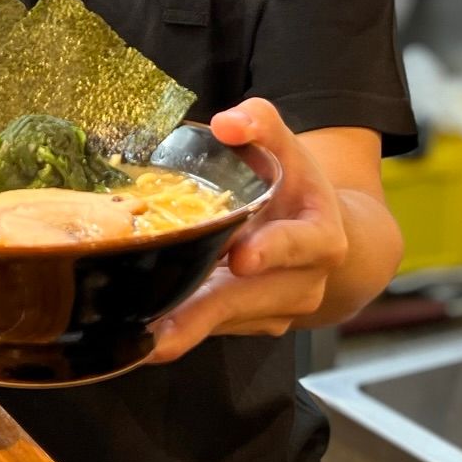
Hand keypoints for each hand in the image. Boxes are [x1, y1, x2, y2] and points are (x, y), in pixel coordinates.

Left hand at [147, 98, 348, 363]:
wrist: (320, 230)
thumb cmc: (296, 184)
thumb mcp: (285, 146)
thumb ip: (259, 123)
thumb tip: (225, 124)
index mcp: (321, 237)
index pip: (299, 244)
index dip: (272, 250)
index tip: (242, 258)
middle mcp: (304, 282)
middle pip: (249, 299)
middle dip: (203, 315)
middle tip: (159, 336)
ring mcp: (279, 311)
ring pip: (226, 320)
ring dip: (183, 326)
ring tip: (139, 338)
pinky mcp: (253, 325)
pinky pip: (217, 327)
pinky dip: (182, 325)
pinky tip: (146, 330)